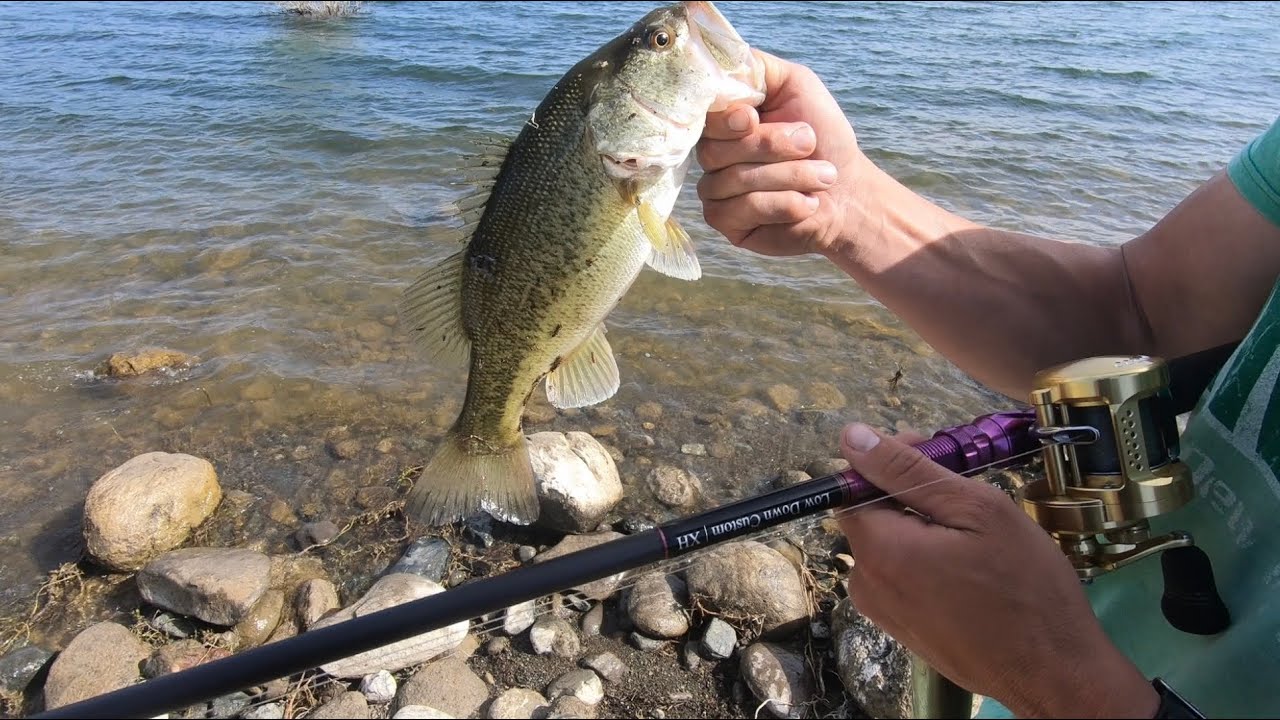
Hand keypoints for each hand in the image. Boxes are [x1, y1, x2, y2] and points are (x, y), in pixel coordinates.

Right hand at [696, 50, 862, 256]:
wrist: (849, 191)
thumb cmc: (825, 138)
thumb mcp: (797, 85)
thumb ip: (757, 69)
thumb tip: (719, 62)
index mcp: (724, 122)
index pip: (703, 119)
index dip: (727, 121)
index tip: (754, 119)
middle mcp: (713, 154)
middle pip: (715, 151)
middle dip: (773, 147)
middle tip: (810, 145)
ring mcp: (715, 191)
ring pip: (734, 181)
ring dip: (791, 176)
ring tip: (823, 177)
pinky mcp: (726, 224)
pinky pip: (743, 210)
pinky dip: (785, 204)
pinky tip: (807, 204)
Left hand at [836, 423, 1159, 718]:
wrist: (1054, 672)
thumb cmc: (1025, 586)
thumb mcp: (975, 509)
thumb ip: (907, 471)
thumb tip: (851, 437)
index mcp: (878, 551)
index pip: (853, 488)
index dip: (889, 465)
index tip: (933, 457)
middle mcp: (866, 584)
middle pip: (872, 518)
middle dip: (910, 497)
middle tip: (966, 495)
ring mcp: (884, 612)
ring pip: (891, 547)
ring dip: (924, 530)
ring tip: (976, 536)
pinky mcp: (904, 629)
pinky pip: (904, 578)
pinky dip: (929, 561)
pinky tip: (971, 567)